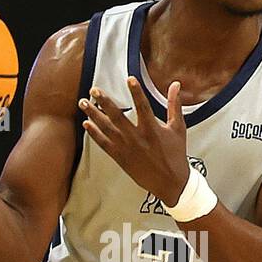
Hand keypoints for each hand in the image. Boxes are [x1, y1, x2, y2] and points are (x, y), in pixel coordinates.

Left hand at [79, 77, 189, 206]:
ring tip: (83, 103)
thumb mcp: (178, 128)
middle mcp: (137, 138)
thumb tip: (175, 85)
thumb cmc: (175, 154)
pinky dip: (95, 134)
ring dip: (94, 115)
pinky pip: (104, 144)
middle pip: (117, 116)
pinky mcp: (121, 158)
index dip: (136, 92)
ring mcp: (127, 148)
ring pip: (107, 129)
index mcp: (152, 129)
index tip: (129, 79)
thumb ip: (175, 105)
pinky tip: (86, 124)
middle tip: (93, 90)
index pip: (143, 106)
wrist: (170, 182)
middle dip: (104, 102)